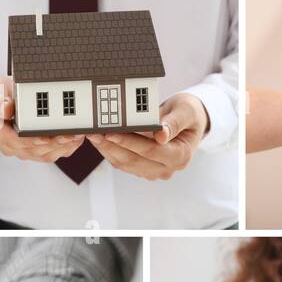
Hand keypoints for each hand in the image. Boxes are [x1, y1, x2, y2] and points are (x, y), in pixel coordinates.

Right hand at [0, 76, 84, 161]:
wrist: (11, 98)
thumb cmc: (2, 94)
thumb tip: (6, 109)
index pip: (12, 140)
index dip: (29, 141)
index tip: (44, 137)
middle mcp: (9, 145)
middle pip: (32, 149)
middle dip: (52, 143)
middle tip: (68, 135)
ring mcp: (24, 150)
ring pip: (45, 153)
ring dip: (62, 146)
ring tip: (75, 135)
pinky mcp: (37, 152)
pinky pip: (53, 153)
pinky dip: (66, 146)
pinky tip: (75, 138)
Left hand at [88, 93, 208, 180]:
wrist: (189, 122)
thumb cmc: (188, 113)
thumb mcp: (186, 111)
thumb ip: (174, 122)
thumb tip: (161, 136)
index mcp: (181, 156)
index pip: (150, 150)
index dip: (129, 142)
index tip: (110, 132)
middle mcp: (168, 168)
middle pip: (134, 160)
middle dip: (112, 146)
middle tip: (92, 133)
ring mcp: (155, 171)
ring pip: (126, 164)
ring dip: (108, 150)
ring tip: (92, 135)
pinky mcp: (144, 169)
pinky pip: (124, 163)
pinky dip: (111, 152)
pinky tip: (100, 140)